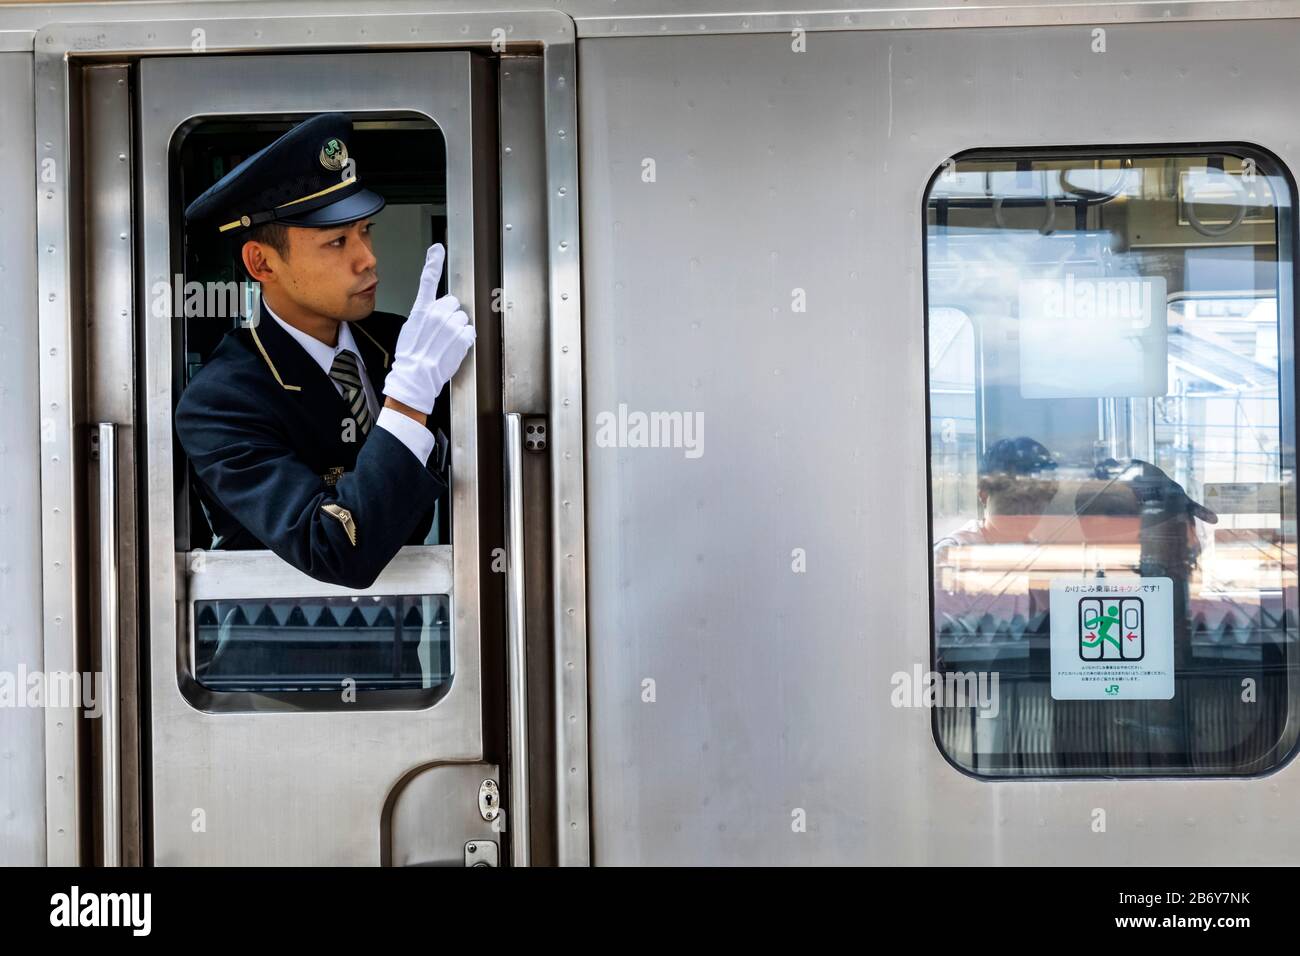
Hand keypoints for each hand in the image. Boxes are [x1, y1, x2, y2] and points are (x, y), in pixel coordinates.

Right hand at [382, 243, 474, 413]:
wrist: (416, 378)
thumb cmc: (410, 357)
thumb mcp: (410, 329)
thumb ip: (423, 315)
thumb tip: (432, 311)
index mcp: (421, 310)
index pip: (428, 281)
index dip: (433, 263)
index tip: (438, 249)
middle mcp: (437, 315)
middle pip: (452, 303)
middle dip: (449, 314)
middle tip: (440, 332)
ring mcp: (451, 326)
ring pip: (462, 317)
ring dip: (457, 327)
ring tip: (445, 342)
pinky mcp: (463, 337)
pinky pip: (469, 331)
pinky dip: (464, 339)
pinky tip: (453, 347)